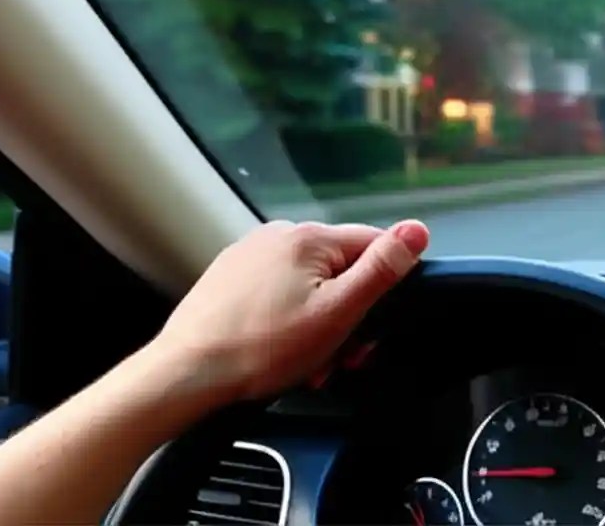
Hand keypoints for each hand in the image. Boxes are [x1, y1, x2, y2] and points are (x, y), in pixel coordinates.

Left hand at [148, 219, 429, 403]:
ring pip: (309, 287)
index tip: (373, 329)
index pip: (374, 246)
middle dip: (348, 316)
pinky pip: (278, 294)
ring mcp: (249, 255)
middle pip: (340, 270)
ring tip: (305, 364)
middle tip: (338, 357)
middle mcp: (278, 235)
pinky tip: (279, 353)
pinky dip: (288, 322)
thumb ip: (381, 270)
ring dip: (319, 326)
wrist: (187, 373)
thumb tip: (417, 230)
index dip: (385, 290)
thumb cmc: (263, 348)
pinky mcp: (229, 278)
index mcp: (309, 237)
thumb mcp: (337, 312)